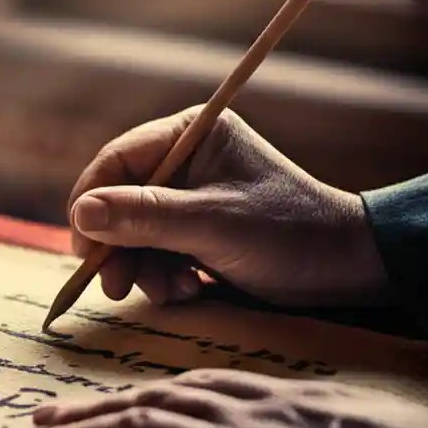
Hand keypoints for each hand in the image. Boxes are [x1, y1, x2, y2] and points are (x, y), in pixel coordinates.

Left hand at [21, 369, 427, 427]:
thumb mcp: (344, 411)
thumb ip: (297, 413)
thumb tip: (279, 423)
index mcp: (263, 392)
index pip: (180, 387)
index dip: (132, 395)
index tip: (99, 400)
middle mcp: (232, 413)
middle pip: (141, 404)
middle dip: (86, 413)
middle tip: (42, 420)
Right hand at [67, 104, 389, 306]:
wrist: (348, 269)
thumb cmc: (288, 234)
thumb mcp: (210, 225)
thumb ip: (142, 218)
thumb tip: (79, 216)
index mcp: (190, 135)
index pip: (116, 161)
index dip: (91, 204)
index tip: (84, 249)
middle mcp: (186, 158)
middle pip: (119, 200)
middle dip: (118, 246)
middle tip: (116, 287)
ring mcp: (191, 195)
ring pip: (134, 231)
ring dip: (143, 267)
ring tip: (170, 292)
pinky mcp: (197, 228)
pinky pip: (157, 249)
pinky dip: (163, 274)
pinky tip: (188, 290)